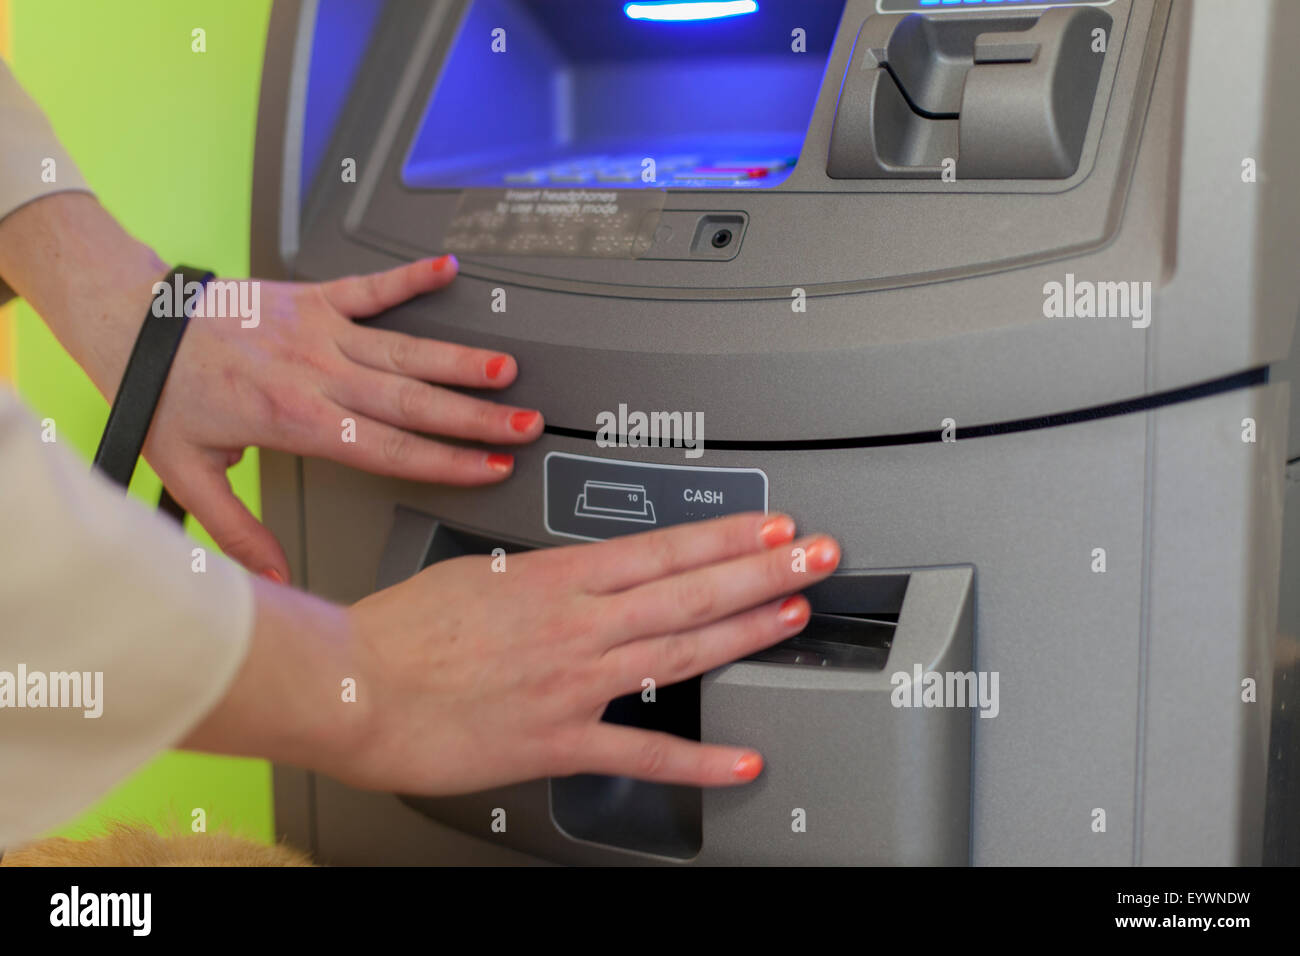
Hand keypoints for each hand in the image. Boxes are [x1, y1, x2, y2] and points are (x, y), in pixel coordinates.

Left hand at [0, 194, 543, 582]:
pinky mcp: (310, 297)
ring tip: (505, 368)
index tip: (490, 468)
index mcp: (295, 421)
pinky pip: (370, 286)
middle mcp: (316, 375)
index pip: (389, 449)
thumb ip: (237, 531)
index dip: (447, 461)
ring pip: (402, 349)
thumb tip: (273, 582)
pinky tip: (449, 269)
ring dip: (457, 359)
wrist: (129, 319)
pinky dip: (410, 277)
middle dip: (475, 417)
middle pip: (411, 402)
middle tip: (524, 424)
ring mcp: (318, 332)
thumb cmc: (160, 393)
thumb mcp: (188, 474)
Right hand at [331, 513, 839, 793]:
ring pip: (678, 652)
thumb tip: (571, 575)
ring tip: (794, 613)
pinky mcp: (558, 741)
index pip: (661, 549)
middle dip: (760, 568)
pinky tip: (741, 761)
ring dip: (744, 631)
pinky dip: (694, 761)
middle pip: (687, 591)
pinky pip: (639, 754)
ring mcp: (574, 684)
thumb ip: (538, 578)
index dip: (725, 536)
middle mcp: (577, 626)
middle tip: (815, 555)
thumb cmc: (398, 632)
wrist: (350, 686)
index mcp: (555, 579)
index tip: (770, 524)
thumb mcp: (476, 574)